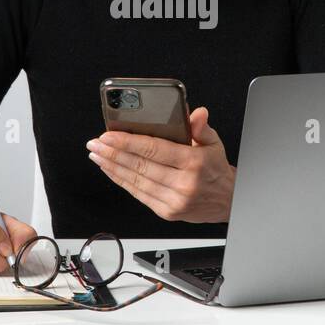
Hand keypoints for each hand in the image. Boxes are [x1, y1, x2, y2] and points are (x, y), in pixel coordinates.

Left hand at [86, 106, 236, 223]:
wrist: (227, 201)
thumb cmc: (215, 171)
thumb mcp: (214, 143)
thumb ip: (201, 127)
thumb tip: (196, 113)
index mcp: (194, 162)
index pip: (155, 149)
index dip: (128, 142)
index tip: (109, 135)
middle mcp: (183, 183)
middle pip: (140, 166)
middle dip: (113, 153)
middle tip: (96, 143)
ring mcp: (173, 200)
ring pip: (136, 181)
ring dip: (112, 167)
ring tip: (98, 154)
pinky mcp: (166, 212)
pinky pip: (138, 194)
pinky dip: (121, 180)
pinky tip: (110, 170)